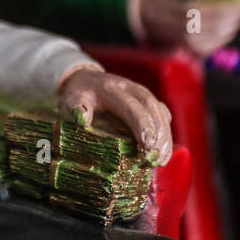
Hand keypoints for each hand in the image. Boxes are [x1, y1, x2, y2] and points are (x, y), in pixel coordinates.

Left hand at [58, 66, 172, 165]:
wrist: (86, 79)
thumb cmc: (80, 94)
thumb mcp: (73, 99)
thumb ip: (78, 107)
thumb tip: (81, 118)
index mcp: (111, 88)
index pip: (131, 106)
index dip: (142, 125)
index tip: (147, 145)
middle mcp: (130, 88)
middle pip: (151, 108)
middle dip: (157, 133)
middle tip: (156, 158)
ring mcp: (142, 93)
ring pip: (160, 112)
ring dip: (164, 136)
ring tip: (161, 160)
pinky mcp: (148, 101)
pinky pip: (162, 115)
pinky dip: (166, 133)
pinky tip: (165, 153)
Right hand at [130, 0, 239, 57]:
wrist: (143, 11)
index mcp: (186, 5)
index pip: (219, 7)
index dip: (236, 3)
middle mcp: (187, 25)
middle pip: (222, 23)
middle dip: (238, 13)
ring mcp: (187, 39)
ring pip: (220, 36)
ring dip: (234, 24)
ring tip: (239, 13)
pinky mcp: (188, 48)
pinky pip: (212, 46)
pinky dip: (224, 37)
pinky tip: (229, 27)